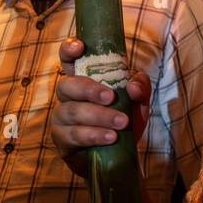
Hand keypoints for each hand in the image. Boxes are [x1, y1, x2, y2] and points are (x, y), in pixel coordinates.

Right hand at [51, 37, 150, 179]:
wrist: (119, 155)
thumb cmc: (123, 118)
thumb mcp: (138, 101)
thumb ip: (140, 88)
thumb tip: (133, 87)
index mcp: (83, 79)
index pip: (68, 59)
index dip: (69, 49)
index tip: (80, 47)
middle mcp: (68, 96)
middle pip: (67, 85)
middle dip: (90, 90)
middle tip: (111, 97)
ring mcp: (61, 118)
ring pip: (72, 112)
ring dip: (99, 116)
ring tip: (121, 123)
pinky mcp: (62, 140)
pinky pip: (73, 135)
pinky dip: (94, 135)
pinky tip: (110, 137)